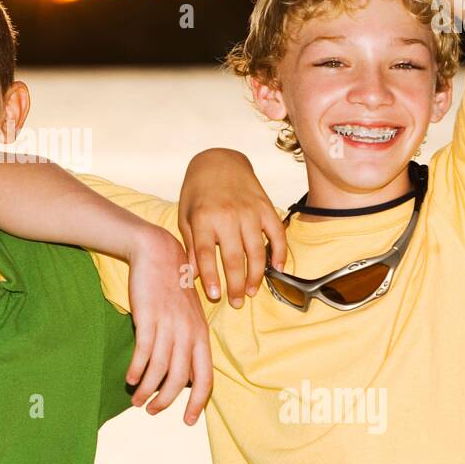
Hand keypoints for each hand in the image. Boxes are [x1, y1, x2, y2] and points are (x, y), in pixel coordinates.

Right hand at [124, 227, 212, 425]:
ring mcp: (169, 326)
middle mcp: (188, 333)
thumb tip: (180, 371)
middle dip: (166, 401)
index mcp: (201, 335)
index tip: (187, 420)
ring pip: (160, 370)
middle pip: (180, 379)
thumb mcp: (188, 315)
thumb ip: (187, 341)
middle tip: (152, 411)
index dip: (197, 402)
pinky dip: (136, 370)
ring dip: (146, 389)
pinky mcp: (149, 318)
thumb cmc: (172, 286)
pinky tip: (128, 377)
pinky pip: (143, 353)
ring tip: (136, 399)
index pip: (205, 378)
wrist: (159, 253)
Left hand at [179, 149, 286, 308]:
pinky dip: (279, 253)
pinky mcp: (266, 208)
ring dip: (256, 275)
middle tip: (237, 302)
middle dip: (236, 285)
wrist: (219, 161)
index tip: (215, 296)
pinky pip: (277, 234)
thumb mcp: (185, 216)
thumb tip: (194, 275)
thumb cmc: (197, 192)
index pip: (206, 254)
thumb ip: (190, 246)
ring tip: (252, 292)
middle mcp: (227, 215)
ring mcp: (249, 212)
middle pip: (233, 258)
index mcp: (203, 218)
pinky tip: (276, 269)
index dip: (211, 278)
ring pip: (256, 251)